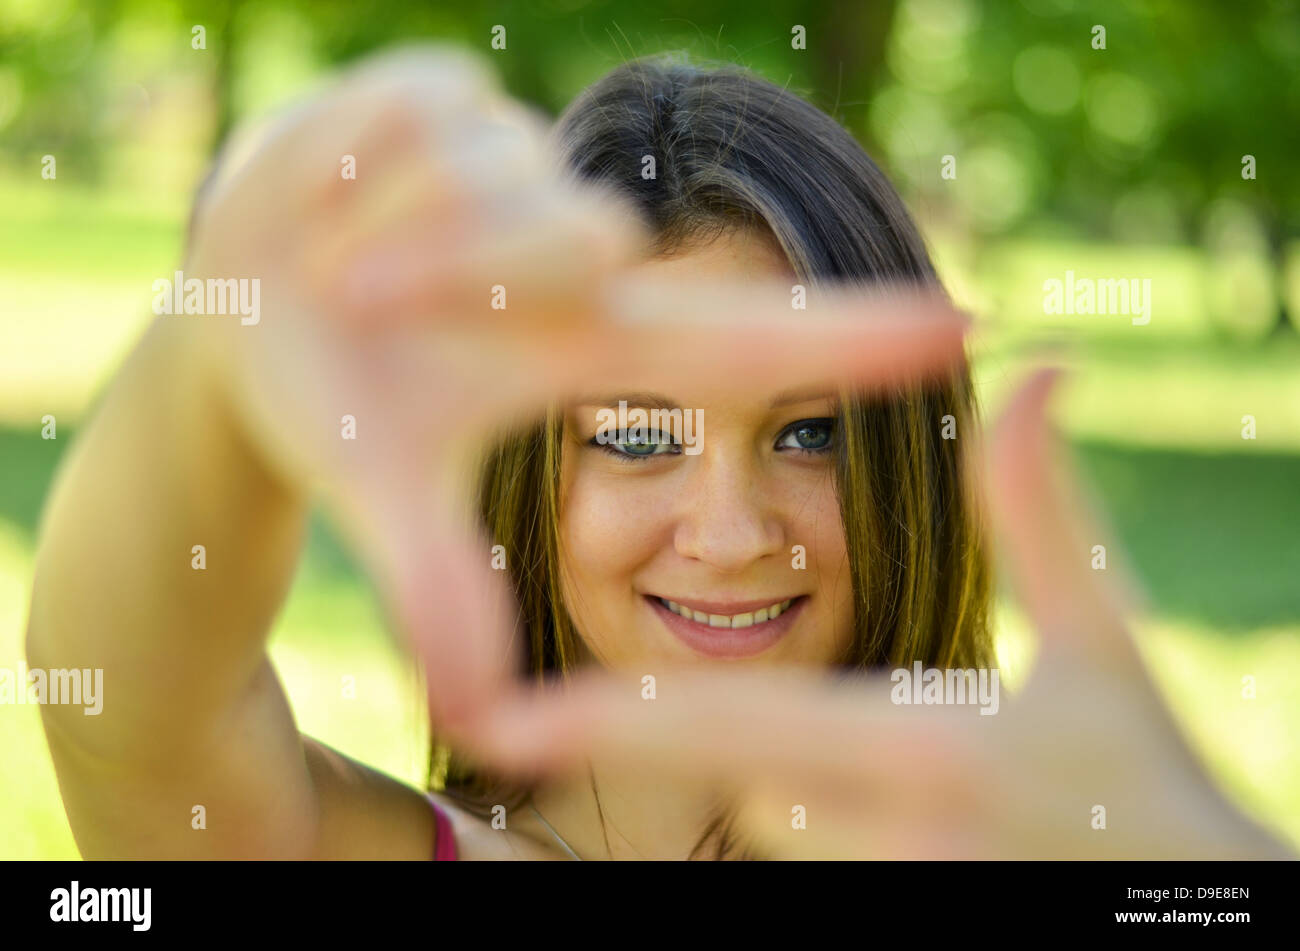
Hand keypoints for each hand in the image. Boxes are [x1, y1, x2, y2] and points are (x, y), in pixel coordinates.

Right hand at [177, 45, 972, 735]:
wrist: (239, 319)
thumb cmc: (340, 410)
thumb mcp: (391, 495)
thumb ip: (440, 587)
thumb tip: (476, 714)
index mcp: (589, 343)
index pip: (741, 340)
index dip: (848, 337)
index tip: (958, 328)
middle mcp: (576, 251)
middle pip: (580, 238)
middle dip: (464, 272)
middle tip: (362, 305)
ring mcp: (517, 160)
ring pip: (489, 177)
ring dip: (388, 237)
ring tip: (334, 271)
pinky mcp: (444, 88)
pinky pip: (416, 117)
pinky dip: (344, 168)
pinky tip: (319, 200)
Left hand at [462, 369, 1293, 858]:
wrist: (1192, 914)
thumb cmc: (1152, 781)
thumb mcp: (1105, 647)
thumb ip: (1049, 514)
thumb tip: (1041, 366)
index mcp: (929, 757)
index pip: (740, 729)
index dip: (620, 718)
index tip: (511, 720)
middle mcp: (893, 845)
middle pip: (744, 779)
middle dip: (736, 741)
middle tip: (719, 733)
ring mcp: (887, 899)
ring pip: (778, 825)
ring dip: (808, 789)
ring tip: (910, 782)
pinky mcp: (894, 923)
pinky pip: (809, 869)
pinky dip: (830, 834)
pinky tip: (895, 824)